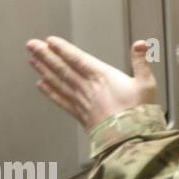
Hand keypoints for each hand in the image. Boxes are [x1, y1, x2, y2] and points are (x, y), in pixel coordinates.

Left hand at [26, 37, 159, 130]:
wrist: (128, 137)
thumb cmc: (138, 111)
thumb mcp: (146, 83)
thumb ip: (141, 62)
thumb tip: (140, 43)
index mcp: (103, 77)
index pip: (78, 59)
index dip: (63, 49)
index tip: (49, 41)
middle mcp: (87, 87)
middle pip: (62, 68)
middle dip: (46, 55)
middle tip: (31, 45)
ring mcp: (81, 101)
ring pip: (58, 82)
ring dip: (44, 70)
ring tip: (32, 60)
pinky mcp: (80, 114)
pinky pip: (60, 100)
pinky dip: (49, 92)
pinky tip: (41, 85)